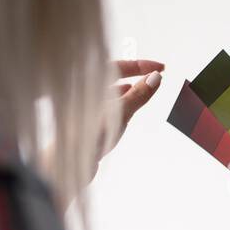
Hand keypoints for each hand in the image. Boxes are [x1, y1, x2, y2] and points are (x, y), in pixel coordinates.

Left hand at [90, 59, 164, 179]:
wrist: (70, 163)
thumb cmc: (88, 135)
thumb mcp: (121, 111)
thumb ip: (139, 94)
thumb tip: (155, 78)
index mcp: (89, 82)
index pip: (119, 65)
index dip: (141, 65)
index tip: (160, 68)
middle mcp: (85, 92)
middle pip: (113, 76)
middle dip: (135, 74)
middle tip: (153, 76)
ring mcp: (85, 107)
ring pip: (109, 92)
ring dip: (127, 89)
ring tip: (142, 88)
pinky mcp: (87, 122)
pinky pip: (106, 106)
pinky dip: (119, 103)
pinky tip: (125, 109)